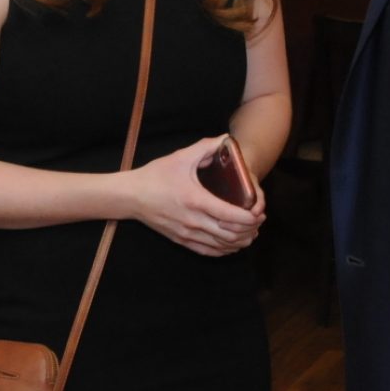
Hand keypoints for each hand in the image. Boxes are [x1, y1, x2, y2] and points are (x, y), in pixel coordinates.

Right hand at [126, 137, 264, 256]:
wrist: (131, 196)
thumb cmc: (155, 176)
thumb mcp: (179, 158)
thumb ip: (204, 147)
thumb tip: (224, 138)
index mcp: (195, 200)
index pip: (230, 216)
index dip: (249, 218)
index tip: (258, 212)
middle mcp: (193, 221)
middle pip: (231, 234)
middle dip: (250, 229)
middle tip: (258, 220)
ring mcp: (187, 233)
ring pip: (222, 245)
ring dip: (241, 241)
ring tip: (250, 232)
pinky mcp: (182, 240)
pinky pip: (209, 251)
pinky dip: (225, 250)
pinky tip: (232, 244)